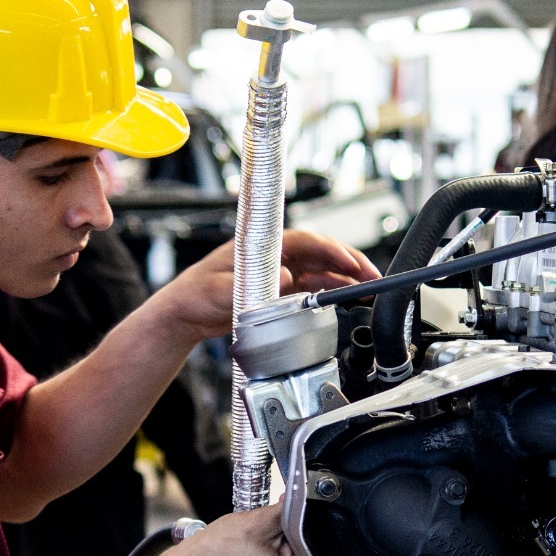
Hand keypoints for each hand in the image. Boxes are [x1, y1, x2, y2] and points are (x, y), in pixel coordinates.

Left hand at [149, 230, 379, 342]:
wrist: (184, 314)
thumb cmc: (195, 293)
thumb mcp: (220, 290)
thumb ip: (251, 285)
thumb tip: (285, 277)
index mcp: (262, 245)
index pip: (306, 241)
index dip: (332, 249)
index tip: (350, 261)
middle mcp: (275, 254)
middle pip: (321, 253)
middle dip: (349, 263)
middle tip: (372, 276)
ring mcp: (279, 272)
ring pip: (321, 270)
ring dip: (345, 278)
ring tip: (369, 288)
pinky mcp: (279, 290)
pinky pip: (313, 287)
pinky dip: (332, 292)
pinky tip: (348, 298)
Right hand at [175, 505, 302, 555]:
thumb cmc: (217, 553)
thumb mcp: (260, 521)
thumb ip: (291, 507)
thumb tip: (306, 495)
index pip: (321, 546)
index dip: (310, 522)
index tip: (298, 510)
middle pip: (311, 551)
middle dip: (297, 530)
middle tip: (275, 520)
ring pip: (298, 554)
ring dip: (286, 537)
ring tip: (263, 532)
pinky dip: (278, 547)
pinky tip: (261, 541)